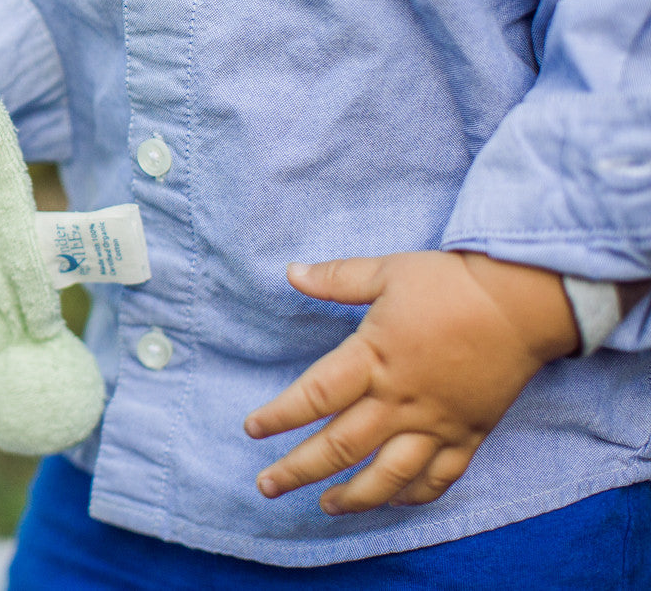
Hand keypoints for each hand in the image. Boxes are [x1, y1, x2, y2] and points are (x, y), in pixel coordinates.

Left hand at [244, 251, 578, 515]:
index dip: (280, 416)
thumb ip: (336, 279)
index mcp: (374, 359)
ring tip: (325, 506)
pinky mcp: (470, 434)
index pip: (315, 396)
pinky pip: (440, 477)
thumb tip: (291, 271)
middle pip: (341, 446)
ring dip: (354, 496)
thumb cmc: (453, 283)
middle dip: (299, 469)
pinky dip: (415, 496)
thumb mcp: (387, 271)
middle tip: (267, 485)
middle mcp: (401, 400)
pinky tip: (393, 503)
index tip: (252, 429)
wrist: (526, 302)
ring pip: (389, 475)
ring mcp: (437, 423)